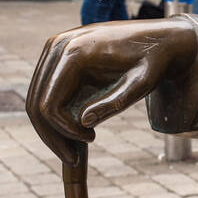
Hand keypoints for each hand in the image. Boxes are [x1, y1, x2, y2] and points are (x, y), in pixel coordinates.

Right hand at [26, 20, 197, 165]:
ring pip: (36, 98)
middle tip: (74, 159)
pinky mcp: (60, 54)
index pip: (49, 103)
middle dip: (52, 136)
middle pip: (36, 103)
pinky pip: (47, 90)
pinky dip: (56, 114)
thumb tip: (84, 121)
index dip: (65, 131)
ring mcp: (56, 47)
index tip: (92, 141)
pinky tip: (78, 129)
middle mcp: (58, 45)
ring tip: (77, 148)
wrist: (162, 38)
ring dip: (52, 128)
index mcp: (75, 52)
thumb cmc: (155, 61)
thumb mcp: (143, 84)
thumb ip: (115, 103)